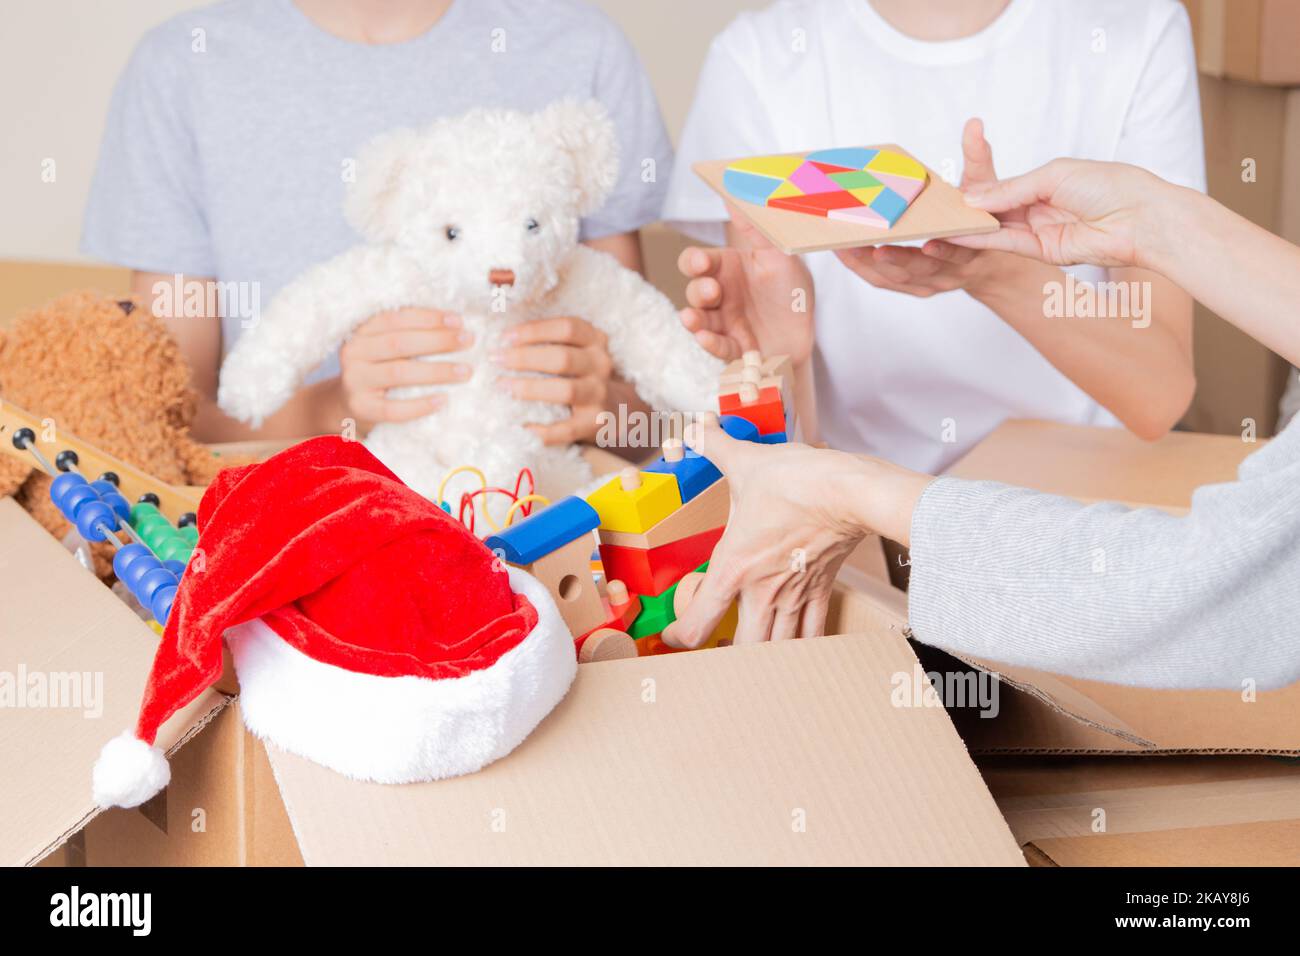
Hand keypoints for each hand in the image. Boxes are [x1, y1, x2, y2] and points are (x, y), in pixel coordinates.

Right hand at [338, 308, 470, 423]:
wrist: (349, 404)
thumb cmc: (381, 369)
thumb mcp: (387, 347)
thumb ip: (412, 334)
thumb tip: (456, 326)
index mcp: (362, 331)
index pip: (397, 319)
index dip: (429, 318)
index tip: (458, 321)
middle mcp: (353, 353)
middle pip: (399, 343)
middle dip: (438, 341)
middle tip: (468, 341)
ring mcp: (354, 381)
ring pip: (399, 373)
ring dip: (436, 371)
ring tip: (465, 371)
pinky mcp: (361, 408)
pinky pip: (393, 409)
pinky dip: (420, 405)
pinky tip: (443, 400)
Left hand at [492, 315, 615, 444]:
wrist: (614, 407)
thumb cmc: (578, 372)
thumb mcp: (574, 348)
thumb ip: (547, 340)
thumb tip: (498, 338)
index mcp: (595, 340)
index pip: (567, 328)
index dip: (534, 331)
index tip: (505, 337)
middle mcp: (601, 365)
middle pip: (563, 358)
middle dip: (524, 358)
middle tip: (496, 360)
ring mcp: (599, 395)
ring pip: (565, 390)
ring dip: (529, 388)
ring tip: (502, 386)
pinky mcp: (594, 423)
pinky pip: (565, 430)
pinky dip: (541, 430)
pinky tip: (520, 425)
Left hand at [661, 416, 931, 648]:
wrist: (850, 492)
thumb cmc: (796, 481)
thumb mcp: (747, 461)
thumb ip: (714, 445)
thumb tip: (697, 425)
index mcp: (734, 568)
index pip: (699, 622)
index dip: (679, 638)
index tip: (673, 636)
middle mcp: (762, 591)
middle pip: (742, 650)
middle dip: (726, 659)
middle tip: (715, 652)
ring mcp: (795, 595)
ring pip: (778, 648)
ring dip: (764, 658)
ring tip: (752, 657)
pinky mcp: (822, 590)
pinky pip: (813, 633)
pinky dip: (803, 646)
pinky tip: (798, 649)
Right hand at [678, 205, 815, 365]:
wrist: (809, 330)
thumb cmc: (791, 290)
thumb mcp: (778, 256)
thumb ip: (755, 230)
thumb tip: (734, 194)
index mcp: (727, 270)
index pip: (697, 262)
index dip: (693, 262)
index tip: (702, 263)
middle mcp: (720, 295)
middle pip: (695, 291)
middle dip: (699, 291)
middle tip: (712, 291)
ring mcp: (724, 323)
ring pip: (699, 320)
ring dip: (694, 319)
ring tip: (692, 319)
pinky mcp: (734, 348)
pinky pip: (716, 346)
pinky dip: (709, 343)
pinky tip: (705, 338)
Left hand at [833, 119, 1014, 297]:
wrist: (985, 260)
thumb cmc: (979, 216)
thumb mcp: (985, 186)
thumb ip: (978, 158)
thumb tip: (974, 124)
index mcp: (972, 247)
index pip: (960, 252)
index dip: (945, 250)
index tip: (930, 243)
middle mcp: (950, 271)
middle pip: (922, 271)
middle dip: (898, 260)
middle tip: (875, 249)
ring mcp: (929, 282)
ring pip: (897, 279)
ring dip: (871, 265)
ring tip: (847, 247)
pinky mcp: (910, 286)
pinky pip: (883, 280)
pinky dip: (863, 268)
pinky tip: (844, 251)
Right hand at [951, 158, 1170, 267]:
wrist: (1142, 217)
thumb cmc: (1109, 184)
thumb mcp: (1053, 175)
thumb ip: (1012, 189)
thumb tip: (974, 198)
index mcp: (1044, 182)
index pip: (1000, 188)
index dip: (974, 191)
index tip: (946, 192)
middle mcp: (1040, 207)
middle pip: (994, 210)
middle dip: (966, 212)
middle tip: (933, 211)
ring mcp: (1041, 231)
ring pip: (997, 229)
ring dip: (968, 228)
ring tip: (937, 225)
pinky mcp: (1045, 252)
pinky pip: (1008, 244)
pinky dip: (984, 240)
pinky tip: (961, 235)